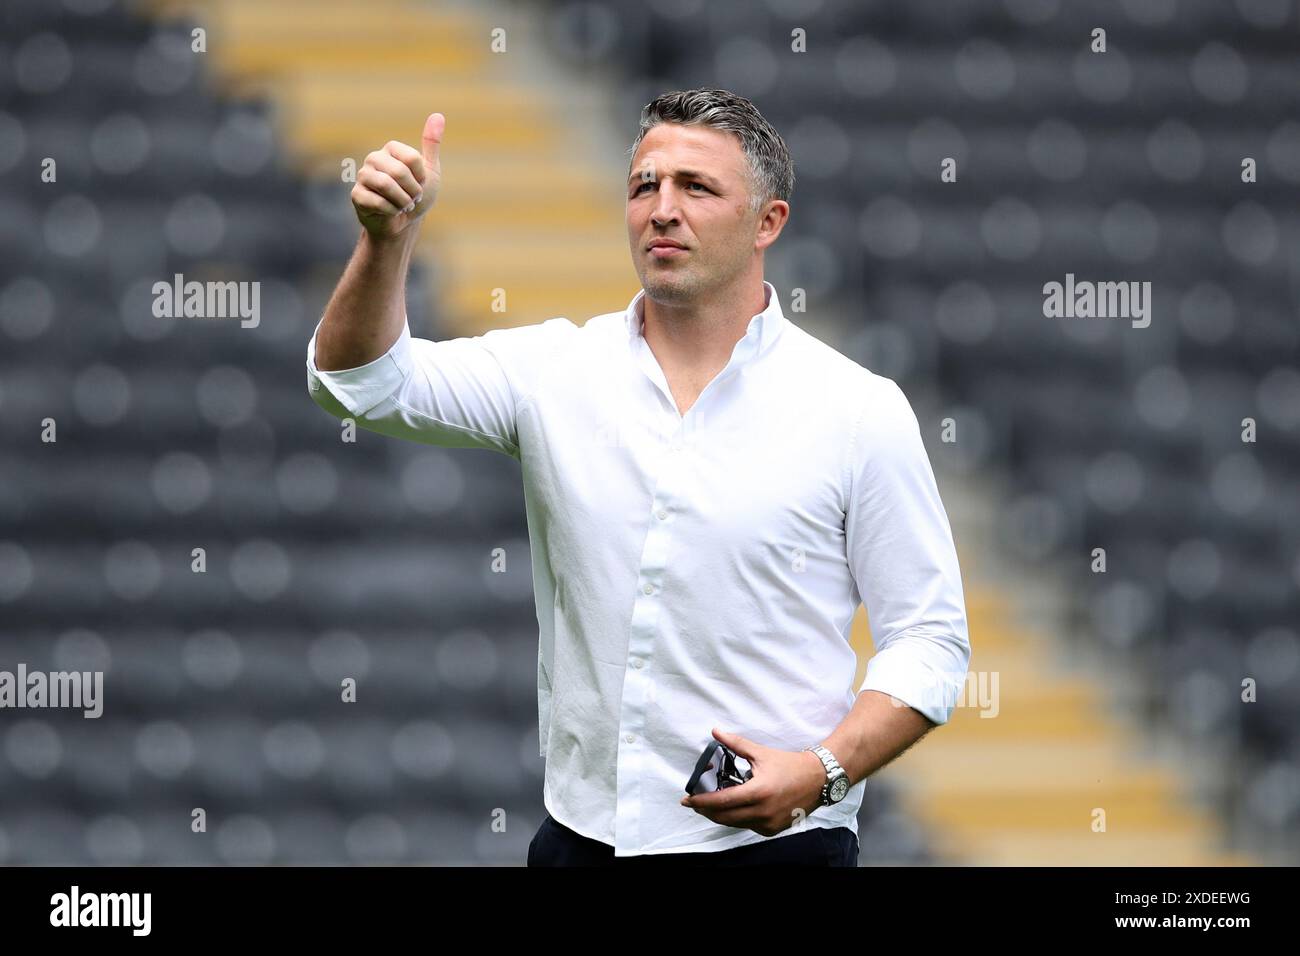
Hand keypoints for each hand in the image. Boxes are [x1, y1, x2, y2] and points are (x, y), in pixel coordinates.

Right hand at [351, 112, 443, 239]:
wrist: (404, 224)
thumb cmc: (416, 196)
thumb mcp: (430, 171)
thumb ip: (431, 145)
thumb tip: (438, 115)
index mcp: (391, 149)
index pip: (412, 159)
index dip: (421, 177)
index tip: (419, 184)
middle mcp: (374, 158)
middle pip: (399, 172)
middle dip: (412, 191)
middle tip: (412, 198)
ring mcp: (363, 176)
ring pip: (386, 185)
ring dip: (402, 201)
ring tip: (402, 205)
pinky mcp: (357, 195)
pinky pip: (378, 202)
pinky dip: (392, 212)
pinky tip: (390, 212)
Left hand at [679, 727, 827, 836]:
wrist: (818, 779)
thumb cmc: (789, 764)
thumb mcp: (760, 753)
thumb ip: (736, 743)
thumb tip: (715, 731)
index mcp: (757, 792)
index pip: (721, 802)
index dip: (701, 802)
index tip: (687, 800)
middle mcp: (762, 812)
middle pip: (724, 817)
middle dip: (706, 810)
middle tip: (695, 803)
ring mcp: (769, 823)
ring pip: (735, 824)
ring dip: (720, 816)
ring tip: (710, 805)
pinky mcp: (773, 829)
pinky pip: (748, 826)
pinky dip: (737, 819)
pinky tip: (733, 809)